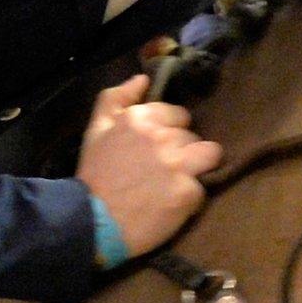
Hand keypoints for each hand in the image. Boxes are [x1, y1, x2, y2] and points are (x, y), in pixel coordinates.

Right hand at [76, 75, 221, 255]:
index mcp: (140, 118)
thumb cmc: (94, 177)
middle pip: (192, 136)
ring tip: (176, 183)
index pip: (178, 115)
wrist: (91, 224)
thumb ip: (116, 98)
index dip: (169, 132)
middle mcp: (162, 137)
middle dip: (181, 150)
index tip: (156, 149)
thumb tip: (143, 78)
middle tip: (161, 170)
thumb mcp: (95, 130)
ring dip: (197, 168)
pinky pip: (202, 188)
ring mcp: (178, 165)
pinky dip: (190, 198)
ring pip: (210, 155)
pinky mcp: (188, 192)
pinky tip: (171, 205)